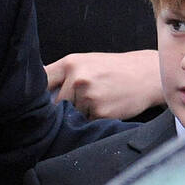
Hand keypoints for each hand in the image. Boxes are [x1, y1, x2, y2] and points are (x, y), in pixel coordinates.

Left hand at [46, 50, 163, 119]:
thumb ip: (63, 75)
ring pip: (70, 114)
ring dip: (79, 114)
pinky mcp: (100, 112)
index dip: (40, 95)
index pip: (41, 83)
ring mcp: (89, 96)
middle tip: (82, 100)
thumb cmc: (114, 69)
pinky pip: (86, 122)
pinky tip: (106, 106)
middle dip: (62, 107)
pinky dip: (92, 119)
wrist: (147, 75)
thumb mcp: (86, 62)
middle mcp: (77, 78)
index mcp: (70, 63)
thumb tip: (38, 94)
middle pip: (54, 103)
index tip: (42, 101)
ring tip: (97, 100)